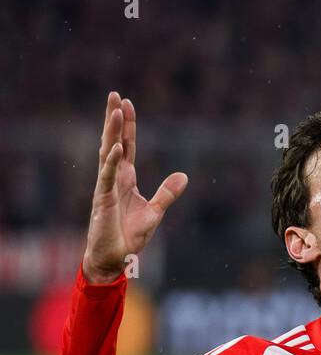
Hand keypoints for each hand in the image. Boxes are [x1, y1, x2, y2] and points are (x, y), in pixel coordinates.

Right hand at [82, 91, 187, 282]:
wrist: (114, 260)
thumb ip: (167, 193)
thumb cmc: (129, 237)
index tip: (128, 103)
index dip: (129, 126)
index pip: (127, 146)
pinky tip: (116, 148)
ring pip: (108, 154)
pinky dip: (112, 163)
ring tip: (115, 111)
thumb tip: (184, 176)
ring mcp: (106, 187)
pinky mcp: (102, 200)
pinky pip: (107, 177)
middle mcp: (113, 178)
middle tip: (114, 94)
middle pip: (114, 142)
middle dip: (115, 119)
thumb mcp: (154, 212)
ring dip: (112, 132)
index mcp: (125, 179)